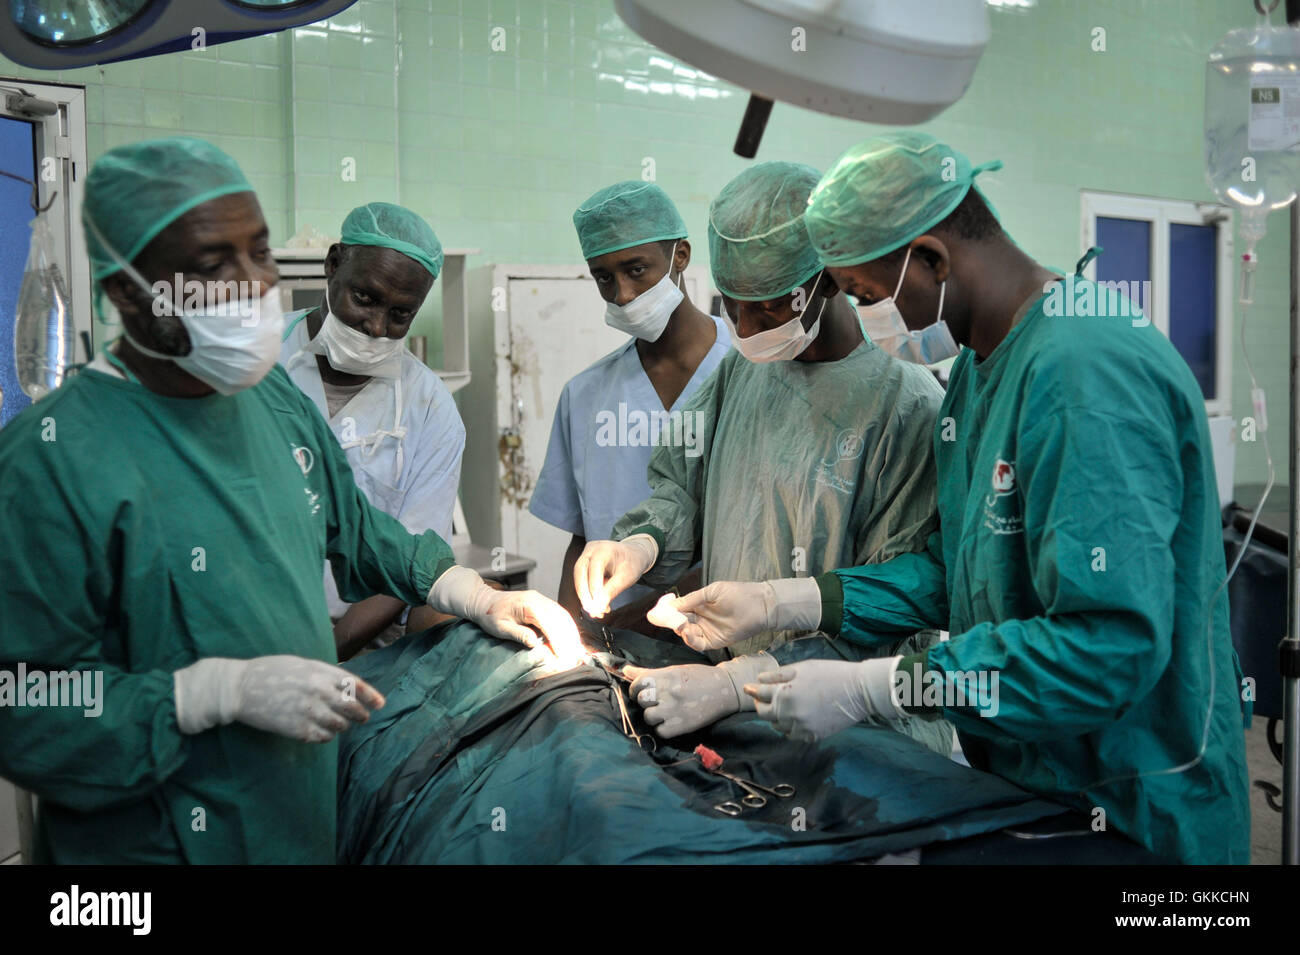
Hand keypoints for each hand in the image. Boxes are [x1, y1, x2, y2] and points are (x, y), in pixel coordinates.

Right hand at [174, 656, 384, 742]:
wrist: (240, 688)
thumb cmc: (271, 671)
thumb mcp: (302, 664)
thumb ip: (325, 675)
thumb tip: (348, 686)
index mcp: (320, 672)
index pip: (355, 686)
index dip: (371, 696)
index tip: (380, 703)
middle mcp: (318, 691)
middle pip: (353, 708)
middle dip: (361, 715)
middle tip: (362, 717)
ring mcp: (308, 711)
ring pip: (340, 726)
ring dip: (342, 726)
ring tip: (337, 723)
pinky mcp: (297, 729)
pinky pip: (323, 737)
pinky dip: (326, 735)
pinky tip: (321, 731)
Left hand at [480, 588, 585, 665]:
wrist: (484, 600)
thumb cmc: (490, 615)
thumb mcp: (500, 628)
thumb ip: (518, 634)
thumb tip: (534, 643)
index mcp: (528, 605)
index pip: (550, 624)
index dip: (559, 641)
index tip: (563, 657)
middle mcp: (539, 599)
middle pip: (561, 619)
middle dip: (570, 639)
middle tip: (575, 658)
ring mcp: (542, 599)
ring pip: (563, 616)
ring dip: (572, 633)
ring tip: (577, 651)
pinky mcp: (543, 602)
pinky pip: (560, 614)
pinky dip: (567, 627)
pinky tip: (571, 639)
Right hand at [573, 535, 657, 616]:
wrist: (632, 555)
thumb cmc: (631, 564)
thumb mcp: (627, 577)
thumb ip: (613, 590)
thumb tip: (599, 606)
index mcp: (605, 549)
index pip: (595, 567)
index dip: (594, 587)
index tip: (597, 605)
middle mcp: (592, 549)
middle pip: (580, 571)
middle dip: (584, 593)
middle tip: (591, 610)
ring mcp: (586, 555)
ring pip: (578, 577)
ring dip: (585, 596)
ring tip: (596, 611)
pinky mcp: (584, 563)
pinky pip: (581, 579)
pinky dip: (587, 593)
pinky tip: (597, 605)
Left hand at [625, 653, 776, 737]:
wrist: (725, 689)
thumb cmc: (698, 677)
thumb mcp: (674, 670)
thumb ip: (649, 672)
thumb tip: (625, 669)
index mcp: (667, 675)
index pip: (638, 682)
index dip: (635, 688)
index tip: (640, 691)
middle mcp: (669, 692)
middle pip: (641, 700)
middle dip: (645, 701)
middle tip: (655, 701)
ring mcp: (675, 710)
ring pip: (648, 716)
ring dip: (653, 715)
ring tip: (663, 712)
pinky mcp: (681, 726)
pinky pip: (660, 731)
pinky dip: (663, 728)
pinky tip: (671, 721)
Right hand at [654, 577, 819, 651]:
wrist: (759, 605)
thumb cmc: (737, 594)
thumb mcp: (712, 592)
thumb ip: (692, 599)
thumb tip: (672, 604)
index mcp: (698, 605)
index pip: (678, 609)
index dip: (667, 609)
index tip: (658, 607)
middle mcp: (700, 619)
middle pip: (678, 622)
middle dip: (667, 620)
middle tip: (657, 618)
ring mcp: (707, 631)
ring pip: (685, 633)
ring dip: (678, 629)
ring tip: (678, 623)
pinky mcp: (714, 641)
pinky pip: (698, 643)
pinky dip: (690, 639)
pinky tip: (686, 631)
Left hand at [743, 657, 901, 741]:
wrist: (859, 691)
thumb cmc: (830, 673)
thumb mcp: (802, 668)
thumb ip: (777, 676)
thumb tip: (759, 680)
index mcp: (785, 694)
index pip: (760, 695)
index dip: (752, 690)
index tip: (748, 688)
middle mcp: (790, 714)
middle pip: (765, 714)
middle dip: (761, 705)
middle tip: (762, 699)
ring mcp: (801, 728)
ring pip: (778, 726)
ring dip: (776, 717)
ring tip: (781, 707)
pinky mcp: (813, 736)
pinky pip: (793, 735)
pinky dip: (790, 727)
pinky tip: (795, 718)